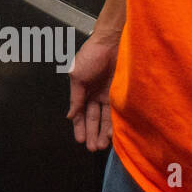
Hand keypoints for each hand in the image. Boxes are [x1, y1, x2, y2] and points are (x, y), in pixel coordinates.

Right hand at [67, 30, 119, 151]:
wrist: (112, 43)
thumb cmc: (91, 55)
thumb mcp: (77, 76)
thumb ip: (75, 97)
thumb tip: (70, 114)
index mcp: (82, 90)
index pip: (79, 113)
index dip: (79, 127)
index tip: (79, 140)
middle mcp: (95, 95)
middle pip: (92, 118)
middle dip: (91, 133)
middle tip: (92, 148)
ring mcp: (108, 95)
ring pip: (104, 119)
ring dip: (102, 132)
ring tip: (101, 145)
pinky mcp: (120, 94)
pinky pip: (116, 113)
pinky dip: (114, 124)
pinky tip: (113, 134)